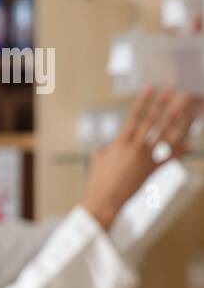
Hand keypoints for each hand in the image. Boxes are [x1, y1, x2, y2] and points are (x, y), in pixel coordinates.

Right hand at [82, 86, 202, 229]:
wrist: (105, 199)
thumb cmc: (98, 179)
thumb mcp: (98, 158)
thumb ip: (107, 147)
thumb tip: (111, 144)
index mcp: (120, 142)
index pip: (134, 116)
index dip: (143, 101)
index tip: (150, 88)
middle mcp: (135, 147)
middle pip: (152, 122)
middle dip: (163, 105)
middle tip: (172, 92)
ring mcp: (145, 158)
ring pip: (165, 137)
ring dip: (175, 122)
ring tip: (184, 110)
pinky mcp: (152, 170)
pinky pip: (168, 158)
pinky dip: (179, 151)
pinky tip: (189, 144)